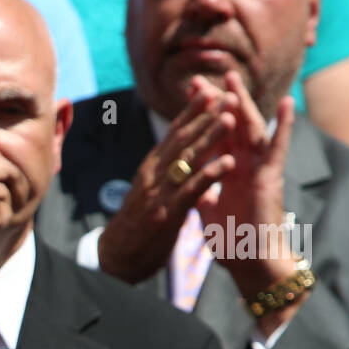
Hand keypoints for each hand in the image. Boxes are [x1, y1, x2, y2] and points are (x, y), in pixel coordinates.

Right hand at [98, 76, 237, 283]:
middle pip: (181, 140)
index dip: (192, 112)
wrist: (118, 256)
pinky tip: (227, 163)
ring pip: (187, 160)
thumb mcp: (150, 191)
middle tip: (227, 95)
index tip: (210, 92)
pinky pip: (191, 190)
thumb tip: (178, 153)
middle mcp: (152, 174)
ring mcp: (158, 193)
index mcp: (151, 168)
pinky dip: (210, 175)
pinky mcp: (166, 213)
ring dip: (210, 138)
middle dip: (205, 116)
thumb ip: (164, 172)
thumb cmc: (138, 224)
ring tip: (230, 119)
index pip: (173, 134)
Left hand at [197, 71, 297, 296]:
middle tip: (199, 79)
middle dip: (215, 102)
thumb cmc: (231, 236)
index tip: (188, 93)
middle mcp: (242, 163)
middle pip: (228, 125)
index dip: (202, 114)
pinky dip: (283, 126)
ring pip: (250, 129)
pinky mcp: (271, 177)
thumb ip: (201, 189)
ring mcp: (258, 168)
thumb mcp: (207, 207)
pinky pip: (278, 148)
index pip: (213, 134)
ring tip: (233, 80)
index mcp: (227, 168)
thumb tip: (190, 179)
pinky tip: (287, 103)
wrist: (247, 259)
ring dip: (242, 104)